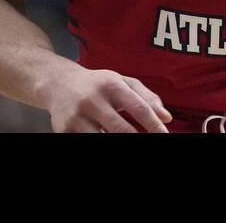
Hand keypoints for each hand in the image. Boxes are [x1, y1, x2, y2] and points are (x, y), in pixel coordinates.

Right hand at [42, 65, 173, 132]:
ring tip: (128, 141)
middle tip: (150, 144)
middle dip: (138, 140)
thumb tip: (167, 118)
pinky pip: (89, 142)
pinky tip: (106, 136)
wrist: (58, 83)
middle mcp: (93, 99)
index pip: (139, 108)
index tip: (165, 135)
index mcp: (111, 85)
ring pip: (104, 139)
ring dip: (119, 143)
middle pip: (122, 130)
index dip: (154, 125)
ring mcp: (77, 116)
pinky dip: (101, 141)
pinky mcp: (64, 130)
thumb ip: (146, 97)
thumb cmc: (97, 84)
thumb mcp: (122, 82)